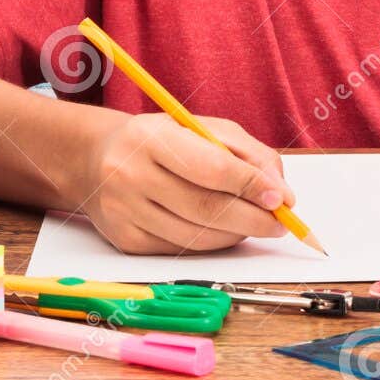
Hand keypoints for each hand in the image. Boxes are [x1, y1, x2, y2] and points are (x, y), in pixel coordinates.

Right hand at [76, 113, 294, 253]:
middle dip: (254, 218)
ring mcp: (124, 211)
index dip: (252, 186)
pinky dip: (212, 243)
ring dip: (236, 234)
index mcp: (151, 137)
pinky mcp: (125, 240)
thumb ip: (247, 152)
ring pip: (197, 236)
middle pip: (207, 208)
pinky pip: (182, 250)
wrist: (96, 159)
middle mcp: (130, 174)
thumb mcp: (202, 129)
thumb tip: (279, 190)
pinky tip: (223, 230)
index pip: (212, 168)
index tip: (282, 198)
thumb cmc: (161, 140)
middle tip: (281, 222)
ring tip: (254, 223)